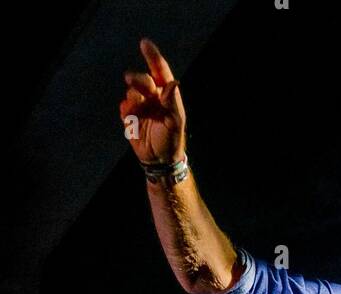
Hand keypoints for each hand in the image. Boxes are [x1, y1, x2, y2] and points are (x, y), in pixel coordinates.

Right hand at [119, 38, 185, 165]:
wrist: (159, 161)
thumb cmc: (171, 141)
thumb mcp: (175, 123)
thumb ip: (173, 103)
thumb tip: (172, 82)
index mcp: (166, 96)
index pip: (159, 71)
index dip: (152, 57)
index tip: (144, 43)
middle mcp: (153, 98)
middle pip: (142, 80)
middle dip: (137, 79)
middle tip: (130, 79)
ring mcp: (141, 106)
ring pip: (131, 93)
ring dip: (133, 98)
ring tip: (137, 111)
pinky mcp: (130, 117)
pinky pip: (124, 107)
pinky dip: (125, 110)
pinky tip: (130, 118)